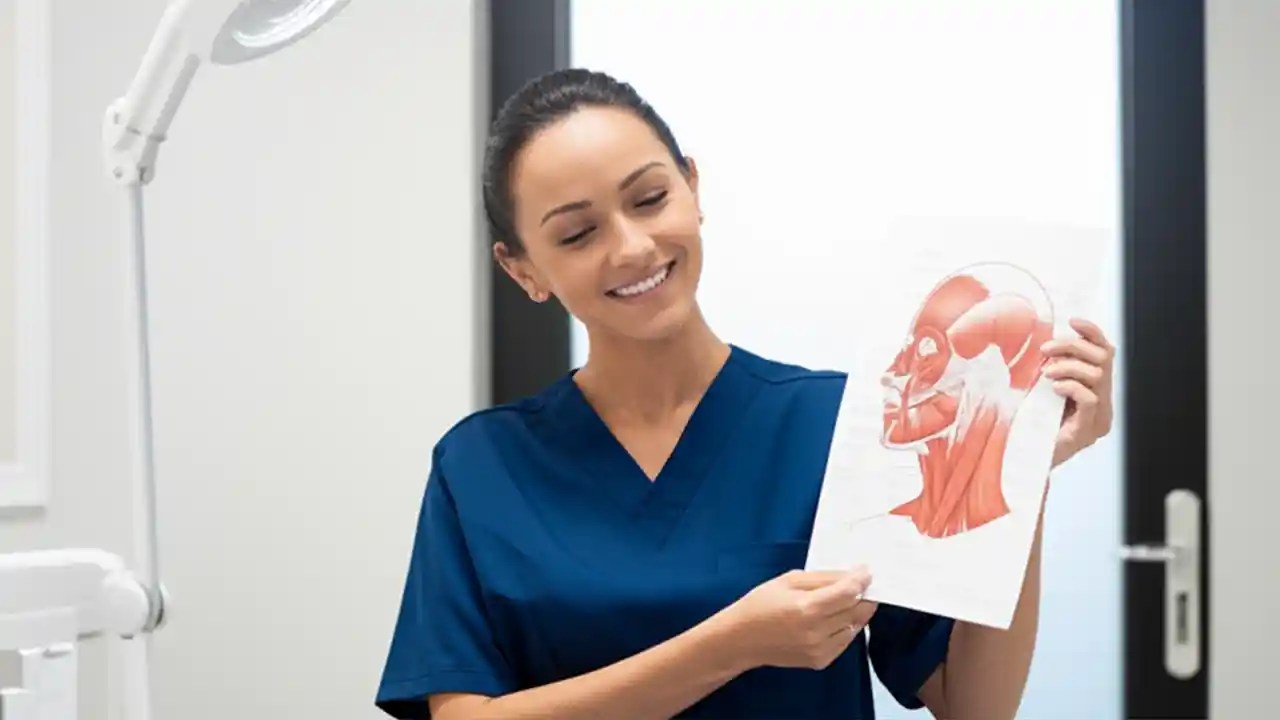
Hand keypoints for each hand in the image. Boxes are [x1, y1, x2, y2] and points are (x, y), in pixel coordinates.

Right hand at [718, 568, 876, 671]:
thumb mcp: (789, 580)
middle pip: (857, 610)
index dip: (861, 580)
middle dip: (863, 595)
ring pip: (856, 626)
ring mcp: (820, 650)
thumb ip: (823, 578)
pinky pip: (846, 640)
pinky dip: (846, 626)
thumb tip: (853, 575)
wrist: (742, 639)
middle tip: (860, 584)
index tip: (866, 571)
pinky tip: (832, 618)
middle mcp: (817, 632)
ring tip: (844, 600)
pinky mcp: (821, 661)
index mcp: (807, 608)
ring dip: (855, 611)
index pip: (848, 593)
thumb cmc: (761, 603)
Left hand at [1042, 317, 1115, 467]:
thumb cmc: (1029, 424)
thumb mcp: (1041, 389)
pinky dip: (1071, 387)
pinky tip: (1053, 389)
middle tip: (1046, 350)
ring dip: (1068, 366)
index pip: (1106, 353)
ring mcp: (1098, 420)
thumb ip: (1052, 368)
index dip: (1093, 333)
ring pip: (1098, 375)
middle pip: (1103, 359)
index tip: (1073, 321)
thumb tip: (1048, 341)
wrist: (1021, 461)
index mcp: (1096, 392)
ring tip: (1047, 373)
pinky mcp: (1086, 432)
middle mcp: (1103, 405)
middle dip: (1073, 347)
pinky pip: (1090, 398)